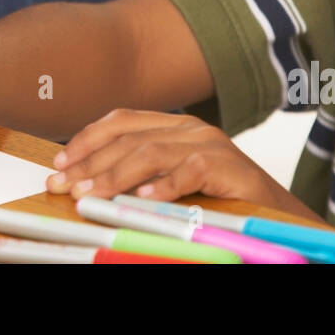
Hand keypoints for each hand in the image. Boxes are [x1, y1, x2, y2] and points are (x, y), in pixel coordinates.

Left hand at [46, 109, 290, 205]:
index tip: (57, 163)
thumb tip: (86, 184)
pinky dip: (163, 186)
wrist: (277, 214)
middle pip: (129, 138)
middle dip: (89, 163)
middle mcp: (191, 128)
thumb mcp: (172, 182)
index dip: (86, 139)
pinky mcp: (228, 166)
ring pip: (151, 153)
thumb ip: (140, 175)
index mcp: (174, 126)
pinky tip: (141, 201)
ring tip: (89, 195)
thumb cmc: (219, 201)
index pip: (122, 121)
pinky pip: (189, 171)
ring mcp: (211, 144)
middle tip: (61, 186)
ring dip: (114, 176)